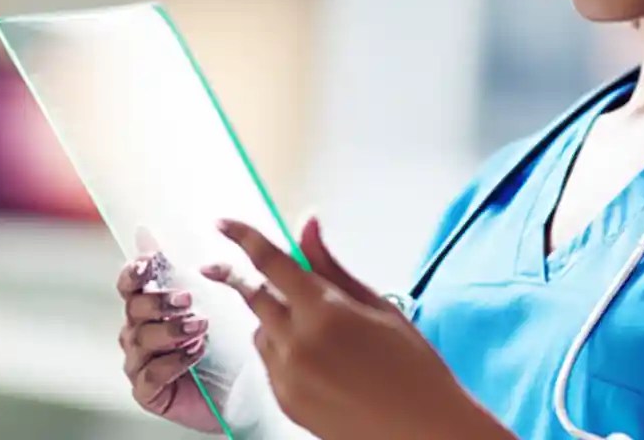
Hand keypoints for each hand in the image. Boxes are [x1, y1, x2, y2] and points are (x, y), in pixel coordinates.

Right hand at [117, 254, 220, 432]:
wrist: (235, 390)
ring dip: (171, 330)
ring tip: (201, 328)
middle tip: (188, 299)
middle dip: (159, 301)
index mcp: (148, 308)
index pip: (129, 284)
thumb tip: (153, 234)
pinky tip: (195, 354)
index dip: (134, 272)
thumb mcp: (211, 302)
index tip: (149, 263)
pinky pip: (150, 375)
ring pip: (141, 340)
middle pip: (134, 309)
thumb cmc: (219, 343)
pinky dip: (173, 362)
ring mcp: (139, 363)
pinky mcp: (147, 392)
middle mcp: (138, 333)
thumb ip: (185, 271)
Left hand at [203, 217, 513, 439]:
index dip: (243, 237)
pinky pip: (269, 362)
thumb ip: (332, 267)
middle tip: (229, 267)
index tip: (222, 223)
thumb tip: (306, 226)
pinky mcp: (284, 401)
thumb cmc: (412, 366)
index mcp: (324, 311)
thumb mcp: (378, 306)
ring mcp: (286, 376)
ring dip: (273, 318)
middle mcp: (296, 343)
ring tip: (314, 328)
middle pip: (255, 297)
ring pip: (261, 331)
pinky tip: (318, 359)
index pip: (270, 263)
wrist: (421, 430)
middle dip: (247, 278)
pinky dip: (281, 349)